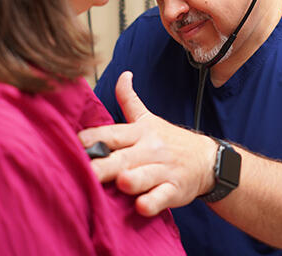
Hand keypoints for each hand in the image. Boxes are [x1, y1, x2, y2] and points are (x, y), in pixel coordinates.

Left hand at [78, 71, 217, 215]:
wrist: (207, 160)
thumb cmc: (169, 141)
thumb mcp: (149, 118)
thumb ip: (129, 99)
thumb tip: (123, 74)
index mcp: (139, 132)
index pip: (112, 133)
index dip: (92, 138)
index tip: (73, 143)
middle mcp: (149, 149)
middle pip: (123, 157)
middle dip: (104, 164)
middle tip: (86, 171)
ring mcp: (163, 170)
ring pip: (144, 175)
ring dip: (132, 179)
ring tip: (121, 182)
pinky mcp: (175, 189)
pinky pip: (162, 197)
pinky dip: (153, 202)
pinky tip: (141, 206)